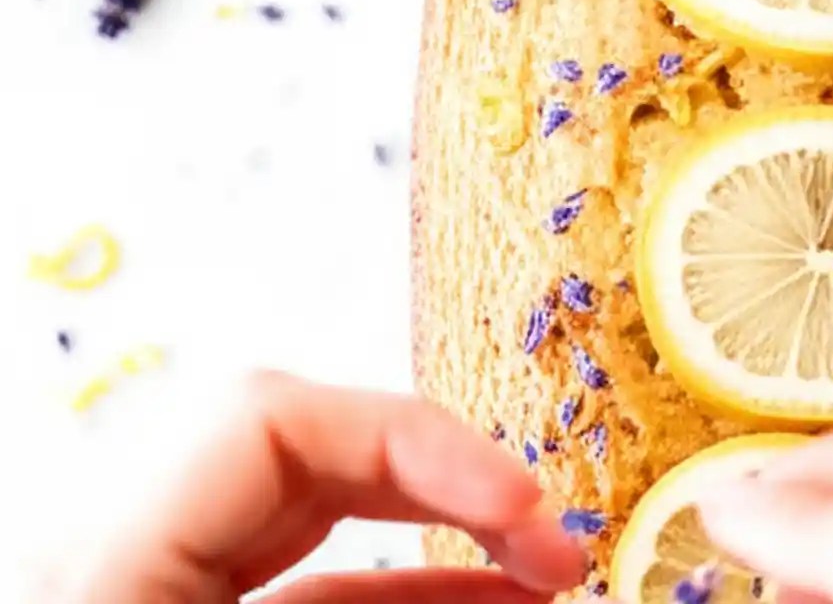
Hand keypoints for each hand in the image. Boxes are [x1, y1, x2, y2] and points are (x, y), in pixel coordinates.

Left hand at [37, 371, 584, 602]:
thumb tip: (535, 596)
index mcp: (109, 559)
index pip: (270, 417)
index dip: (422, 442)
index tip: (528, 507)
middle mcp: (129, 552)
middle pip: (311, 450)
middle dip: (451, 479)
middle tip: (552, 534)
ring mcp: (166, 584)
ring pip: (323, 521)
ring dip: (448, 539)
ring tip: (549, 571)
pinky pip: (317, 588)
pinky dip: (412, 593)